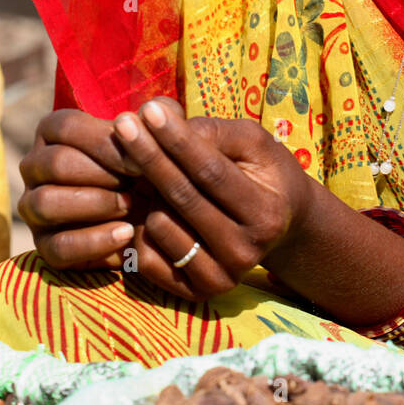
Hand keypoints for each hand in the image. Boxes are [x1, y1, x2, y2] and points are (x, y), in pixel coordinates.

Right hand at [18, 108, 149, 269]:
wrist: (153, 214)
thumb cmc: (150, 166)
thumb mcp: (160, 136)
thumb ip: (160, 116)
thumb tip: (148, 112)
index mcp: (53, 131)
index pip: (66, 127)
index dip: (106, 143)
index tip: (140, 160)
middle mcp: (35, 166)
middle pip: (56, 164)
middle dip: (103, 174)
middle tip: (137, 182)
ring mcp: (33, 207)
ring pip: (46, 203)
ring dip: (95, 204)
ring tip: (131, 204)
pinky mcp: (44, 246)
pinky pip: (57, 246)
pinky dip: (94, 241)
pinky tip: (127, 233)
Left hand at [112, 98, 314, 301]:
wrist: (281, 226)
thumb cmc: (263, 173)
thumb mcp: (253, 143)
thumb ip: (213, 131)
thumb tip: (160, 121)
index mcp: (265, 213)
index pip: (210, 172)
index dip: (176, 140)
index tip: (148, 110)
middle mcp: (245, 252)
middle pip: (181, 198)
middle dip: (147, 156)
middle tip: (122, 123)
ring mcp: (220, 278)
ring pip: (159, 226)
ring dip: (146, 193)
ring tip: (152, 176)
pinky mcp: (196, 293)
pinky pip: (147, 257)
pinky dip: (140, 227)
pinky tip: (150, 207)